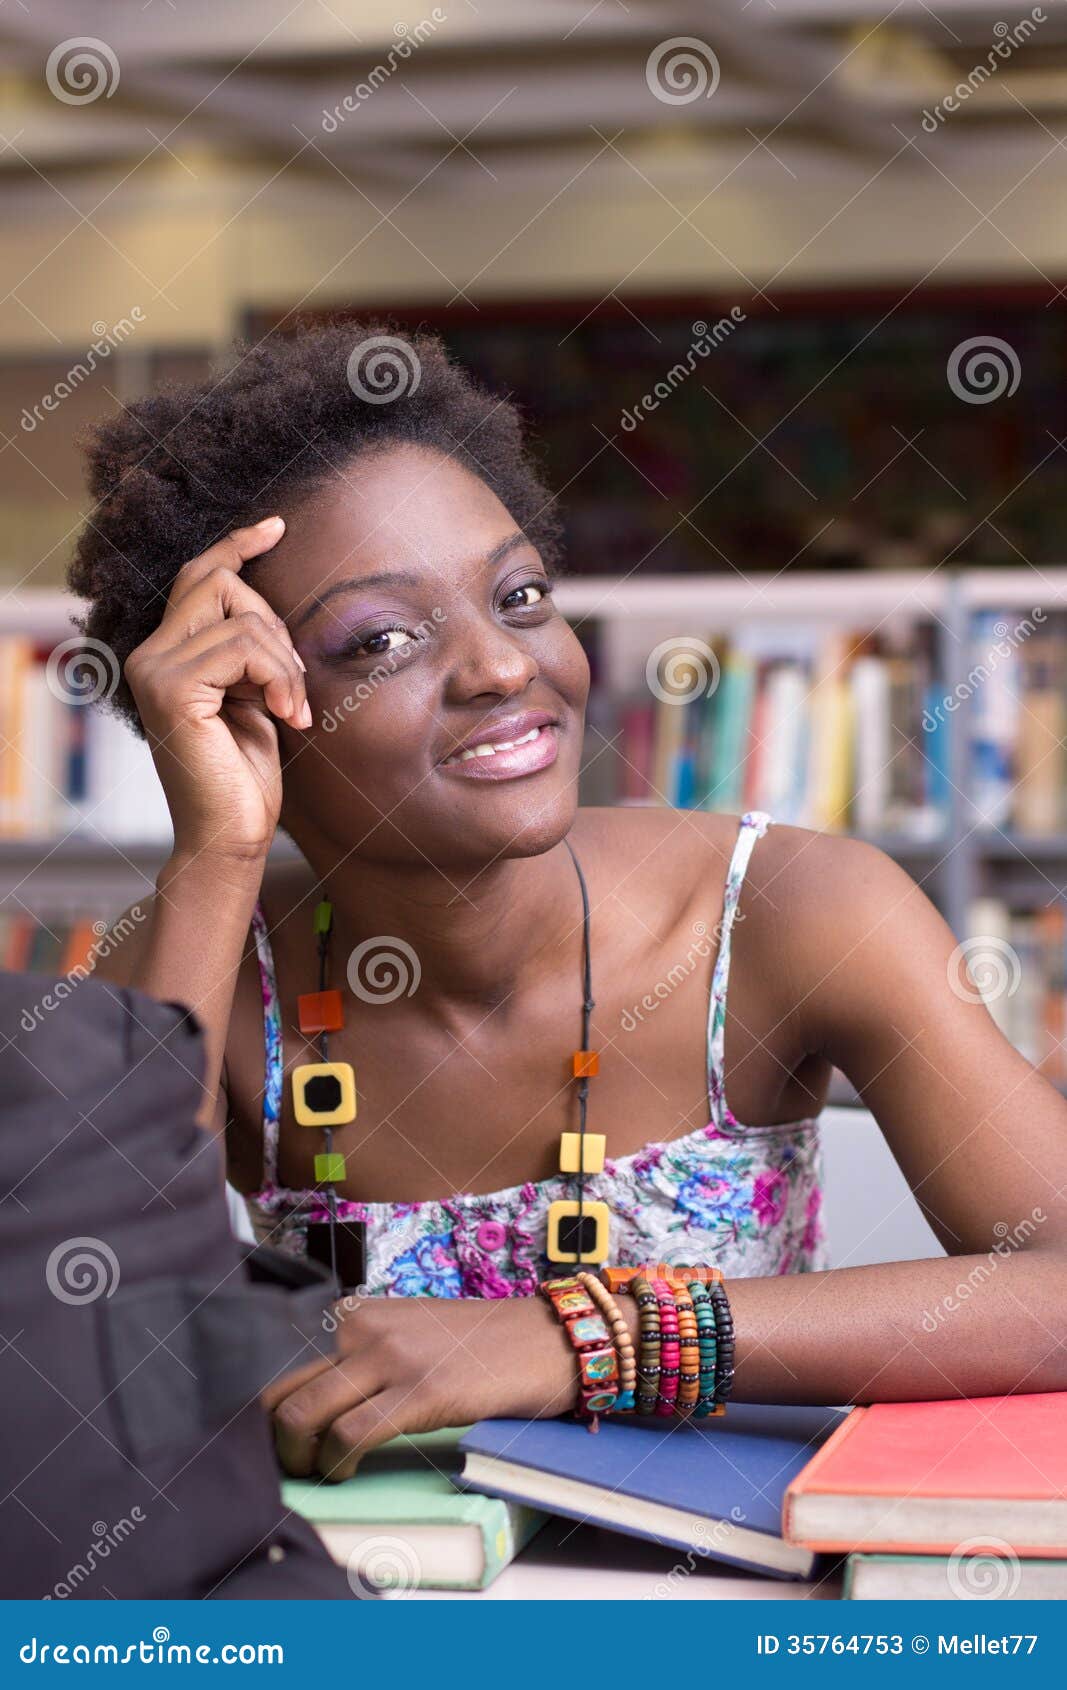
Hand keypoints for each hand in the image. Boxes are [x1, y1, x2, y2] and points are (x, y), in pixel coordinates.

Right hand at [124, 517, 307, 861]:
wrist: (231, 834)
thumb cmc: (246, 774)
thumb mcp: (254, 695)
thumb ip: (248, 650)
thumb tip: (267, 600)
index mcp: (166, 653)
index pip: (198, 576)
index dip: (236, 545)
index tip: (277, 527)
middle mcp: (149, 655)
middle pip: (222, 583)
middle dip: (274, 625)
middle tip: (292, 686)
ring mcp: (154, 670)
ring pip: (241, 616)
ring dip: (284, 661)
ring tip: (292, 709)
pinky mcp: (172, 689)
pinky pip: (243, 647)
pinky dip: (279, 676)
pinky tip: (288, 716)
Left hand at [263, 1294, 624, 1480]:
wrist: (544, 1337)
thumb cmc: (479, 1346)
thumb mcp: (408, 1336)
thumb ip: (361, 1360)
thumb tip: (311, 1407)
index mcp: (356, 1315)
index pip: (282, 1368)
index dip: (268, 1417)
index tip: (278, 1446)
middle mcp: (363, 1329)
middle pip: (280, 1394)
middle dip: (274, 1443)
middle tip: (293, 1468)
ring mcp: (390, 1358)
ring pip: (303, 1416)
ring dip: (299, 1459)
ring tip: (319, 1473)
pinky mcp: (420, 1391)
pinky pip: (351, 1436)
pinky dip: (337, 1464)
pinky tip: (349, 1472)